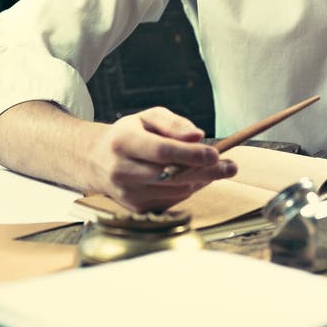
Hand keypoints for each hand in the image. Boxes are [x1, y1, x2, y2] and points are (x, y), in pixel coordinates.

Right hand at [88, 106, 236, 211]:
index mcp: (123, 142)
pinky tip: (193, 177)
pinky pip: (171, 201)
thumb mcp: (148, 117)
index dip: (190, 154)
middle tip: (230, 166)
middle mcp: (122, 171)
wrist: (96, 161)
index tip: (215, 154)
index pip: (161, 151)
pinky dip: (187, 189)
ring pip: (175, 191)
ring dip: (199, 180)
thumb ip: (173, 124)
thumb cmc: (129, 134)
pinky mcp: (135, 208)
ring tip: (213, 167)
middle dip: (205, 172)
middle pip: (171, 175)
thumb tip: (198, 136)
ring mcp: (127, 194)